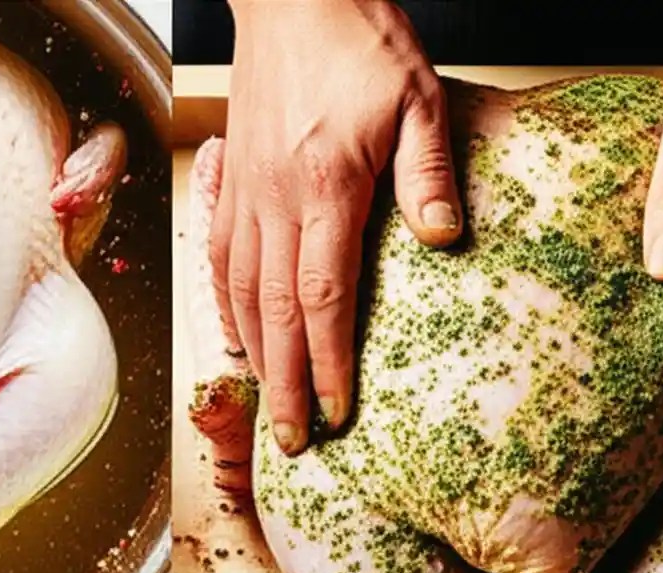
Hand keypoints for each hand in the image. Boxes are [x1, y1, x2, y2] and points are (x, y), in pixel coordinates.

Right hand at [211, 0, 462, 454]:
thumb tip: (443, 240)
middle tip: (292, 442)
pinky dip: (226, 306)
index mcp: (325, 184)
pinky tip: (236, 334)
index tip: (338, 413)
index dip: (328, 362)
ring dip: (254, 355)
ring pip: (239, 291)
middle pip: (272, 311)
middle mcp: (275, 198)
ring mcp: (245, 190)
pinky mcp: (233, 178)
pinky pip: (220, 256)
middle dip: (285, 384)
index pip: (321, 295)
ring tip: (267, 404)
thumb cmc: (358, 39)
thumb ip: (429, 171)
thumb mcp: (417, 96)